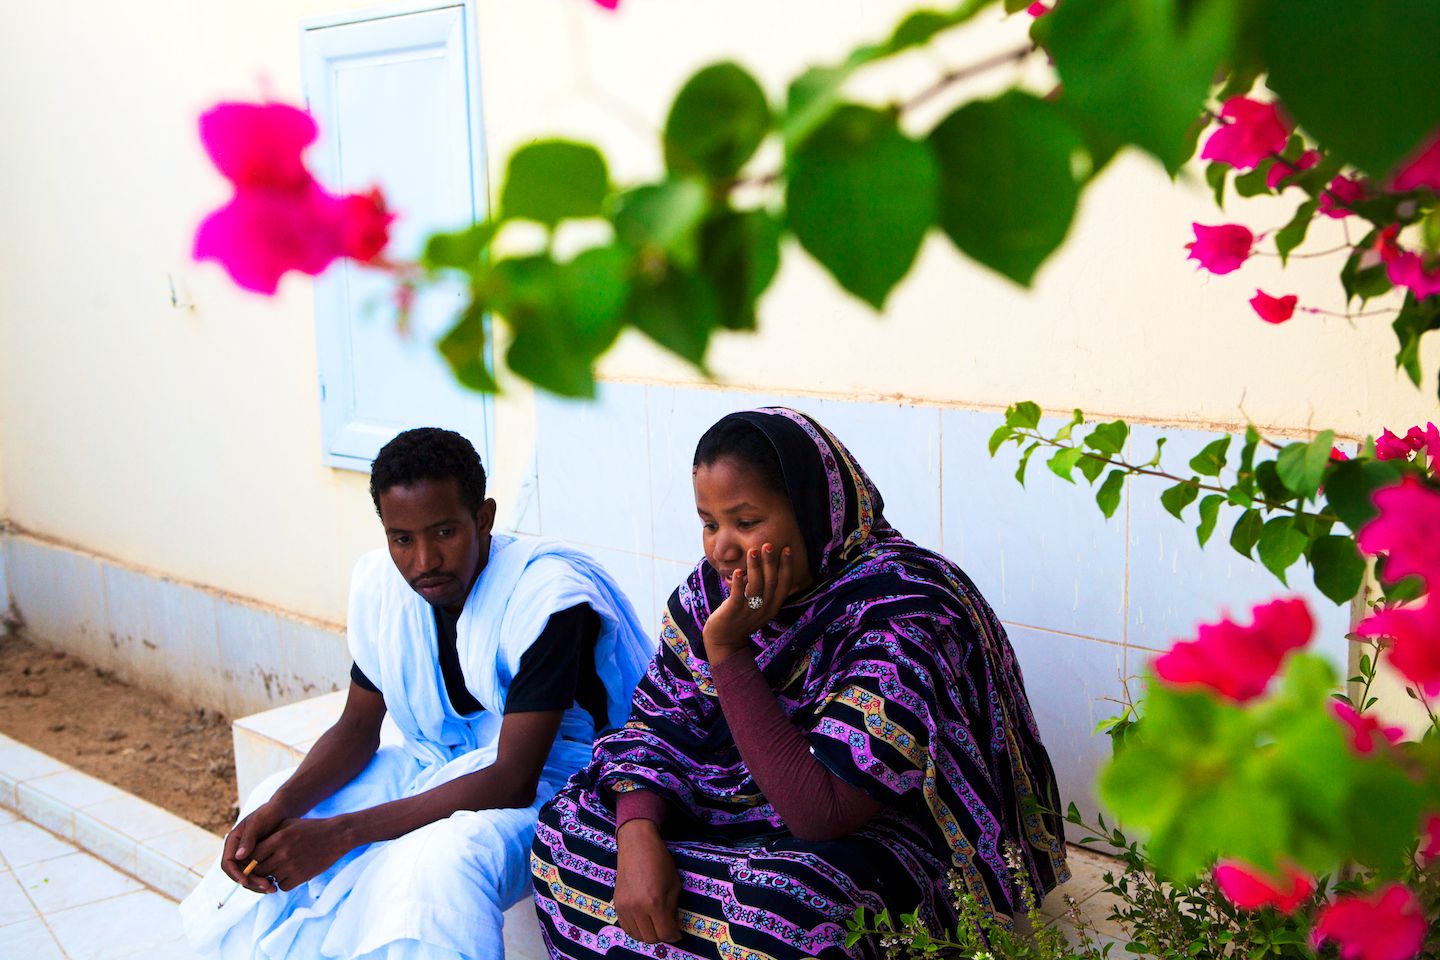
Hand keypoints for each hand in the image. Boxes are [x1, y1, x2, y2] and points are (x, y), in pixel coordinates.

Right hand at [221, 801, 286, 892]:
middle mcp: (237, 851)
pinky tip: (275, 883)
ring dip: (258, 885)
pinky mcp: (258, 859)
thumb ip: (248, 839)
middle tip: (266, 887)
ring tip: (273, 888)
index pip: (227, 863)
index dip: (235, 874)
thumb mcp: (258, 823)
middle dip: (250, 883)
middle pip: (238, 874)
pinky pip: (257, 874)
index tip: (246, 881)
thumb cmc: (268, 813)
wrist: (281, 811)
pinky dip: (263, 880)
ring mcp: (247, 856)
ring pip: (248, 877)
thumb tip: (238, 857)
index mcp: (233, 842)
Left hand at [248, 816, 354, 892]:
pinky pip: (283, 886)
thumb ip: (269, 835)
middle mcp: (282, 854)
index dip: (251, 859)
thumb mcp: (288, 825)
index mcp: (278, 839)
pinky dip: (285, 882)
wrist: (337, 836)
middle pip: (258, 870)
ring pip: (270, 879)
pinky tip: (291, 873)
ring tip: (282, 867)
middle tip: (266, 866)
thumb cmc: (311, 828)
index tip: (255, 859)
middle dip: (260, 869)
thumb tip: (250, 849)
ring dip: (273, 876)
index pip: (252, 855)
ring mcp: (292, 867)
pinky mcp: (301, 877)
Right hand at [613, 819, 681, 943]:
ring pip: (637, 935)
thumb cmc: (660, 861)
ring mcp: (625, 907)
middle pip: (651, 938)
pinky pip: (626, 927)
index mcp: (655, 903)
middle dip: (662, 935)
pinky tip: (644, 921)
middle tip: (667, 927)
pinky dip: (636, 929)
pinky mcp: (617, 904)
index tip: (677, 932)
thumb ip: (673, 908)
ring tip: (656, 924)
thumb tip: (673, 925)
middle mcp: (637, 908)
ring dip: (649, 934)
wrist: (637, 845)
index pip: (665, 933)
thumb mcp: (674, 884)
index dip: (674, 935)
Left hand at [703, 544, 795, 665]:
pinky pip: (737, 596)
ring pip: (755, 586)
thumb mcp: (761, 605)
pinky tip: (738, 571)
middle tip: (768, 544)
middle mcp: (765, 608)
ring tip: (753, 551)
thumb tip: (783, 574)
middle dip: (770, 562)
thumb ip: (770, 590)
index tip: (787, 548)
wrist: (725, 640)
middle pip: (771, 582)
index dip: (787, 565)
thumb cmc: (743, 617)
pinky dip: (738, 583)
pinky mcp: (733, 613)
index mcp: (773, 604)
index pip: (784, 583)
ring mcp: (749, 611)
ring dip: (755, 567)